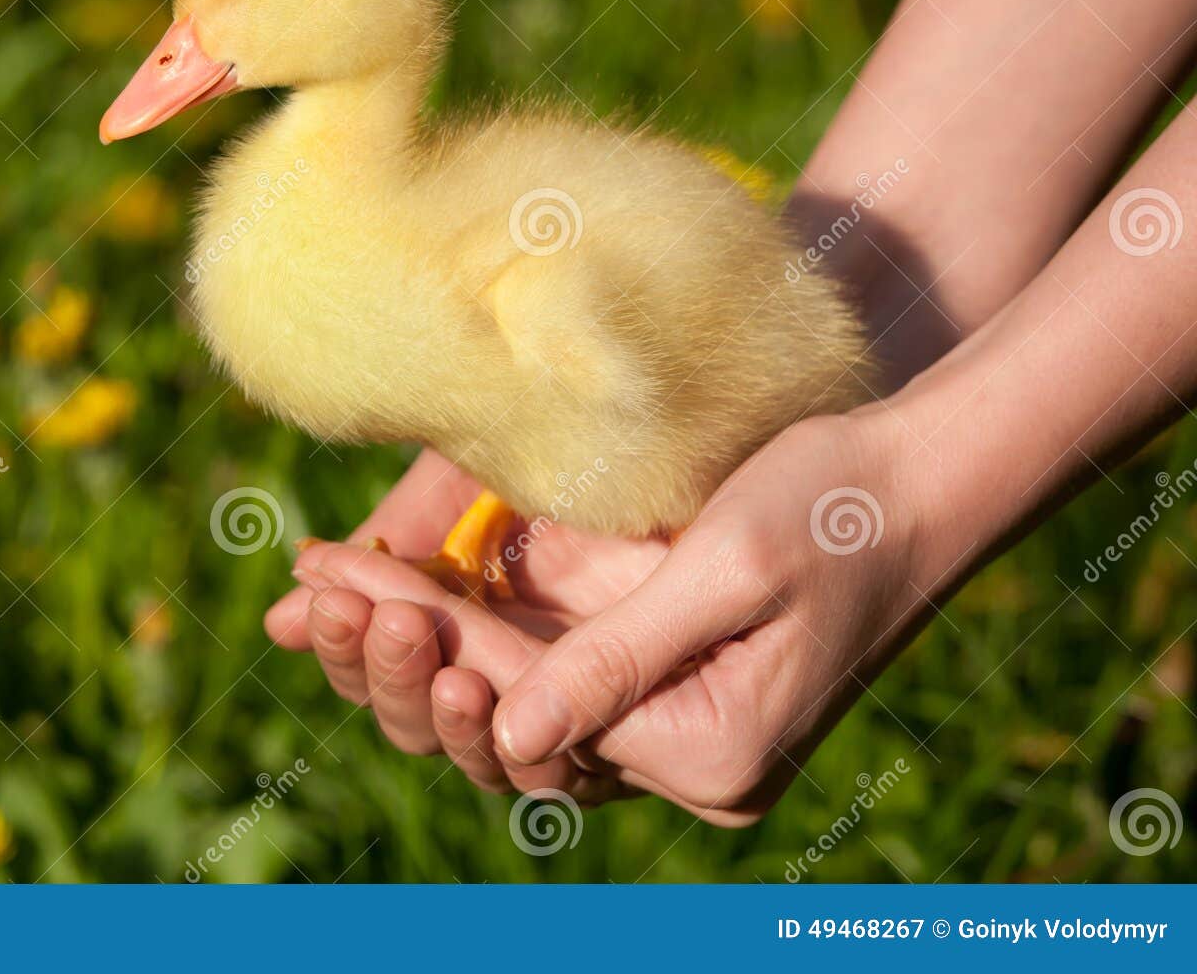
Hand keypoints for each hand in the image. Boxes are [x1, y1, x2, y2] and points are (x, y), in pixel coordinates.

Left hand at [270, 410, 948, 823]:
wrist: (921, 472)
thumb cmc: (840, 505)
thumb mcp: (729, 569)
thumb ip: (619, 658)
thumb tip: (511, 737)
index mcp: (706, 753)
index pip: (527, 698)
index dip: (425, 633)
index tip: (332, 569)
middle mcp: (677, 755)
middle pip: (502, 714)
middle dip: (402, 645)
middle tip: (308, 589)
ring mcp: (660, 711)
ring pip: (506, 690)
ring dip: (415, 634)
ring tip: (317, 587)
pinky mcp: (651, 664)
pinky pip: (536, 651)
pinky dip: (462, 610)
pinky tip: (385, 571)